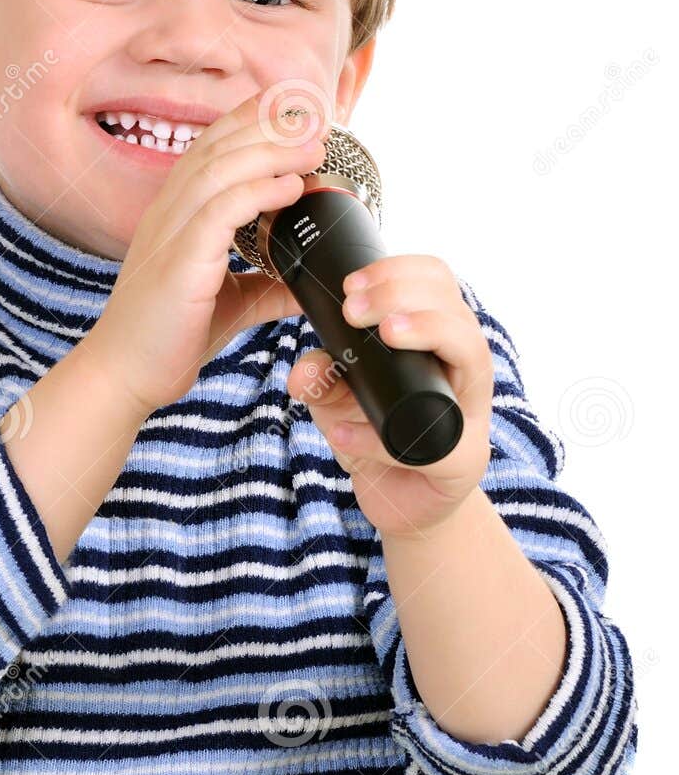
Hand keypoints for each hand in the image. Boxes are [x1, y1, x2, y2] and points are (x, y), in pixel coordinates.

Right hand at [85, 90, 328, 414]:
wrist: (126, 376)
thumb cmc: (170, 338)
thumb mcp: (233, 303)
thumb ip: (269, 286)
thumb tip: (310, 283)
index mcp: (173, 213)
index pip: (209, 148)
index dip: (247, 119)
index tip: (288, 106)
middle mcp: (166, 212)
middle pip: (217, 147)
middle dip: (267, 125)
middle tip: (315, 119)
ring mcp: (168, 233)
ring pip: (219, 170)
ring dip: (270, 152)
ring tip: (313, 148)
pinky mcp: (177, 261)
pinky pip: (218, 211)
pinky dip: (258, 192)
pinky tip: (290, 187)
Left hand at [286, 255, 494, 539]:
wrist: (399, 501)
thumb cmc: (375, 434)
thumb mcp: (336, 398)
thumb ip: (320, 377)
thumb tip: (303, 369)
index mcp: (437, 341)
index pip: (438, 283)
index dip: (399, 273)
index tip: (352, 285)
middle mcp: (464, 369)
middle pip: (457, 307)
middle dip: (405, 295)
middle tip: (356, 309)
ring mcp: (471, 414)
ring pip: (472, 354)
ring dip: (427, 333)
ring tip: (386, 335)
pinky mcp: (462, 462)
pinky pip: (433, 442)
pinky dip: (381, 439)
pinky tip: (344, 434)